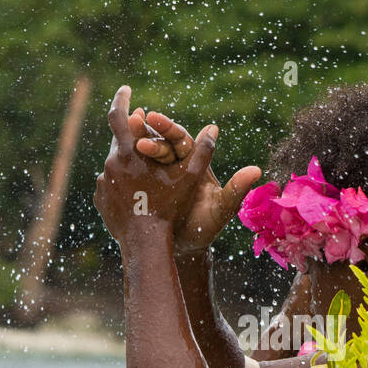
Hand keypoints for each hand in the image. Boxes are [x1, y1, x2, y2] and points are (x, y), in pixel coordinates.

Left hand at [94, 86, 212, 246]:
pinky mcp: (100, 199)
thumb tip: (214, 129)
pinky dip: (122, 184)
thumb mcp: (189, 179)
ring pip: (115, 165)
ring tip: (145, 172)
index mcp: (128, 153)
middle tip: (144, 134)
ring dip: (128, 163)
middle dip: (132, 136)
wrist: (145, 243)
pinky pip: (110, 185)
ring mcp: (102, 182)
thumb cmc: (169, 209)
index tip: (126, 89)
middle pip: (119, 141)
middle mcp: (109, 164)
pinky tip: (136, 193)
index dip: (122, 99)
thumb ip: (201, 153)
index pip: (119, 116)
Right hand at [134, 110, 260, 253]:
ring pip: (142, 153)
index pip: (181, 139)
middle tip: (135, 122)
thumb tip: (257, 171)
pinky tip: (110, 159)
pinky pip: (131, 170)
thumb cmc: (205, 228)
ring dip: (131, 141)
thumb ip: (235, 190)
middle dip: (147, 131)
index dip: (168, 127)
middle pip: (160, 141)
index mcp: (193, 163)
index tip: (155, 118)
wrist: (183, 248)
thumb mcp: (221, 210)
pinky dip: (123, 162)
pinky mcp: (141, 185)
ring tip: (121, 129)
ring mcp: (155, 175)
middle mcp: (174, 165)